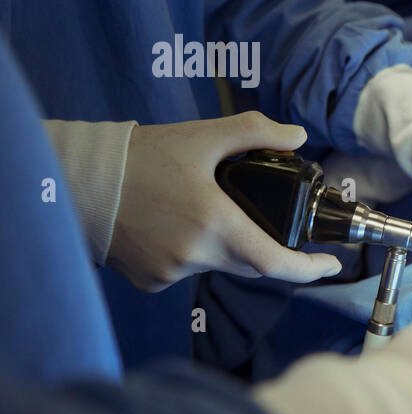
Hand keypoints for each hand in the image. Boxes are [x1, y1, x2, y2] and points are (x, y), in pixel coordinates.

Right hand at [108, 112, 340, 291]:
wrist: (78, 181)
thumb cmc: (140, 157)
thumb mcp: (202, 136)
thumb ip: (255, 132)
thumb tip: (298, 136)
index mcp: (215, 224)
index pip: (275, 263)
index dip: (309, 269)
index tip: (331, 264)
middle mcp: (195, 255)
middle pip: (252, 263)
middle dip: (269, 247)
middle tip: (273, 223)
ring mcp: (171, 273)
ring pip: (220, 265)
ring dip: (227, 245)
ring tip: (205, 210)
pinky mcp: (151, 281)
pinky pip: (189, 270)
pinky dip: (196, 251)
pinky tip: (178, 226)